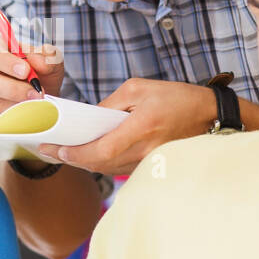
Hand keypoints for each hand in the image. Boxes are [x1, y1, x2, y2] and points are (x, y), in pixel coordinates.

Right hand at [0, 33, 66, 120]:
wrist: (46, 94)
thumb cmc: (43, 72)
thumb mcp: (52, 60)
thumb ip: (47, 57)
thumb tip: (38, 60)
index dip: (6, 61)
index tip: (26, 71)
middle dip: (12, 88)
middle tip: (35, 92)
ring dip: (18, 103)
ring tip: (38, 101)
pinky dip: (17, 115)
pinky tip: (30, 110)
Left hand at [38, 78, 216, 175]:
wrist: (210, 116)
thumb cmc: (176, 97)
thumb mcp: (139, 89)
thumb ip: (111, 104)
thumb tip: (88, 119)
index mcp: (142, 128)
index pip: (101, 150)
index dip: (76, 154)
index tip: (55, 149)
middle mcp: (145, 151)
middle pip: (100, 164)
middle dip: (72, 159)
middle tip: (48, 150)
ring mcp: (149, 162)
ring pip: (108, 169)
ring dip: (84, 162)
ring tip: (62, 151)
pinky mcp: (151, 166)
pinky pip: (120, 169)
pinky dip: (101, 163)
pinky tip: (88, 154)